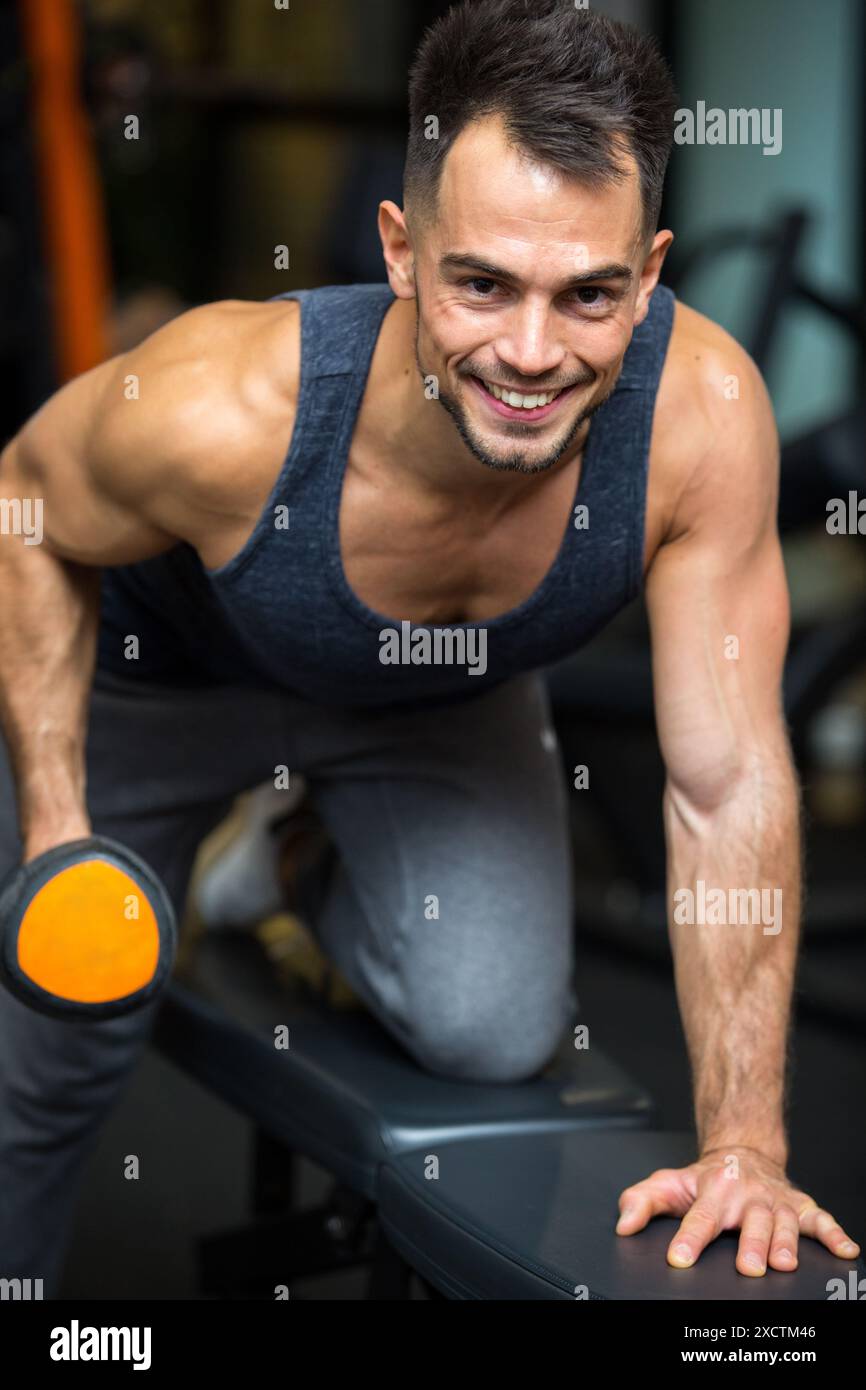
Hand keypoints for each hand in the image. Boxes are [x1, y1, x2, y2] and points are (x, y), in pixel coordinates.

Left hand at [615, 1146, 860, 1275]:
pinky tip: (845, 1251)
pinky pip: (821, 1221)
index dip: (689, 1240)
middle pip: (750, 1224)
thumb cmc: (705, 1178)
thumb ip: (642, 1201)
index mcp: (714, 1192)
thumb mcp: (669, 1183)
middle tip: (749, 1267)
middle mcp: (748, 1197)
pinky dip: (834, 1234)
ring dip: (785, 1243)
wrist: (742, 1151)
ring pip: (784, 1224)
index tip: (680, 1259)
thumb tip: (623, 1224)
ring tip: (784, 1264)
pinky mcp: (800, 1207)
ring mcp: (776, 1202)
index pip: (699, 1219)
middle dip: (750, 1245)